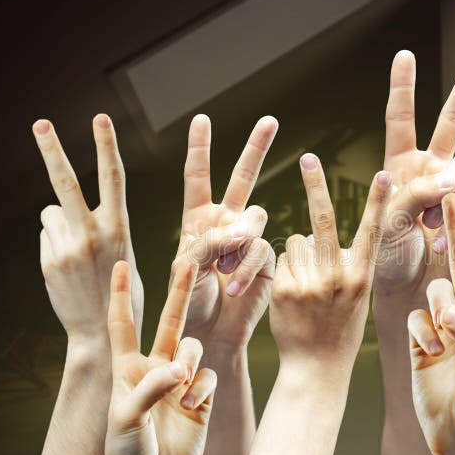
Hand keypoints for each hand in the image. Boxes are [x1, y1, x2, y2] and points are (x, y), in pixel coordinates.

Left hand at [34, 115, 142, 342]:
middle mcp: (90, 233)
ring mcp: (66, 247)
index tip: (101, 118)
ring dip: (60, 224)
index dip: (107, 145)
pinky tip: (69, 270)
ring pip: (52, 215)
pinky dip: (56, 246)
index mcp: (119, 228)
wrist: (101, 334)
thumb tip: (55, 208)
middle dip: (52, 149)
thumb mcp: (124, 255)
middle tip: (41, 123)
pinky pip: (47, 237)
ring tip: (78, 255)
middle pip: (66, 181)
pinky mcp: (48, 261)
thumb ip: (98, 227)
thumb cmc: (120, 291)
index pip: (113, 178)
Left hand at [104, 260, 216, 454]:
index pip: (124, 324)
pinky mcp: (201, 397)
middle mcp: (155, 369)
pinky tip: (192, 406)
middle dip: (179, 292)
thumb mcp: (127, 418)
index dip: (120, 295)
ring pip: (194, 349)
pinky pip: (208, 377)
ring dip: (190, 361)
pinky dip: (201, 388)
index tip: (119, 265)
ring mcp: (180, 382)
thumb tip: (181, 367)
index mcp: (128, 369)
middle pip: (169, 321)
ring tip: (181, 385)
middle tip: (187, 262)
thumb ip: (151, 387)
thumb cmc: (127, 452)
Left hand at [175, 114, 277, 349]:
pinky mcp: (266, 258)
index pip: (198, 177)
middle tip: (270, 120)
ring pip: (254, 216)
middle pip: (243, 177)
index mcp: (199, 219)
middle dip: (256, 148)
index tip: (202, 119)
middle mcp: (226, 222)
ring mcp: (248, 240)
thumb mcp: (184, 267)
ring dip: (237, 241)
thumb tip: (241, 230)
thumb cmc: (187, 301)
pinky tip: (233, 287)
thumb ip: (207, 242)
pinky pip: (259, 249)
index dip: (200, 148)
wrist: (209, 334)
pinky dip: (243, 268)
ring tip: (222, 271)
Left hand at [271, 153, 391, 374]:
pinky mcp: (284, 290)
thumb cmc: (340, 329)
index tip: (385, 174)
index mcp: (362, 276)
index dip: (379, 201)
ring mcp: (310, 284)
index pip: (372, 231)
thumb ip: (347, 264)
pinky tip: (293, 295)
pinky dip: (285, 269)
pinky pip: (282, 259)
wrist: (317, 369)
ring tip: (306, 285)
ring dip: (299, 253)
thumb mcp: (358, 297)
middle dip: (316, 184)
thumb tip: (317, 233)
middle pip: (323, 219)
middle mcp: (338, 277)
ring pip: (297, 241)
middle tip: (309, 158)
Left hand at [374, 51, 454, 299]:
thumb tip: (452, 179)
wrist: (406, 294)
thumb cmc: (384, 258)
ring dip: (451, 193)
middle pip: (451, 122)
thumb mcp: (387, 221)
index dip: (404, 87)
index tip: (405, 54)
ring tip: (428, 227)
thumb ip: (414, 194)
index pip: (401, 120)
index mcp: (400, 166)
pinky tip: (442, 246)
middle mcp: (429, 171)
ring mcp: (454, 193)